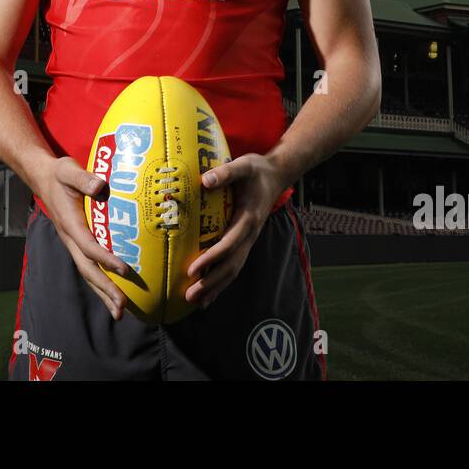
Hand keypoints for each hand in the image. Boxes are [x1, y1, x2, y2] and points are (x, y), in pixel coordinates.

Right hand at [37, 157, 132, 320]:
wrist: (42, 178)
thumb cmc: (59, 174)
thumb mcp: (69, 170)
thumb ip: (83, 178)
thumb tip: (100, 185)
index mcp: (70, 223)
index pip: (88, 245)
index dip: (105, 258)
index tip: (125, 270)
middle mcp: (69, 238)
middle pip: (87, 269)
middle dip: (105, 288)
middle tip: (122, 307)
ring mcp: (71, 243)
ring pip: (87, 273)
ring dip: (102, 293)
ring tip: (119, 312)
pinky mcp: (76, 243)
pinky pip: (88, 266)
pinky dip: (100, 283)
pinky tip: (113, 294)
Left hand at [185, 151, 287, 308]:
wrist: (277, 175)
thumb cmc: (257, 170)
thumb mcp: (244, 165)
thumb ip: (226, 173)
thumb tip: (205, 180)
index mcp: (248, 219)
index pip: (229, 244)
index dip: (211, 258)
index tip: (193, 269)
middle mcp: (250, 235)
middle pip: (231, 265)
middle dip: (211, 282)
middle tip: (190, 295)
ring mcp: (249, 241)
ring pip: (233, 270)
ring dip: (215, 287)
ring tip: (196, 303)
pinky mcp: (246, 242)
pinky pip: (234, 266)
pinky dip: (221, 282)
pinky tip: (209, 295)